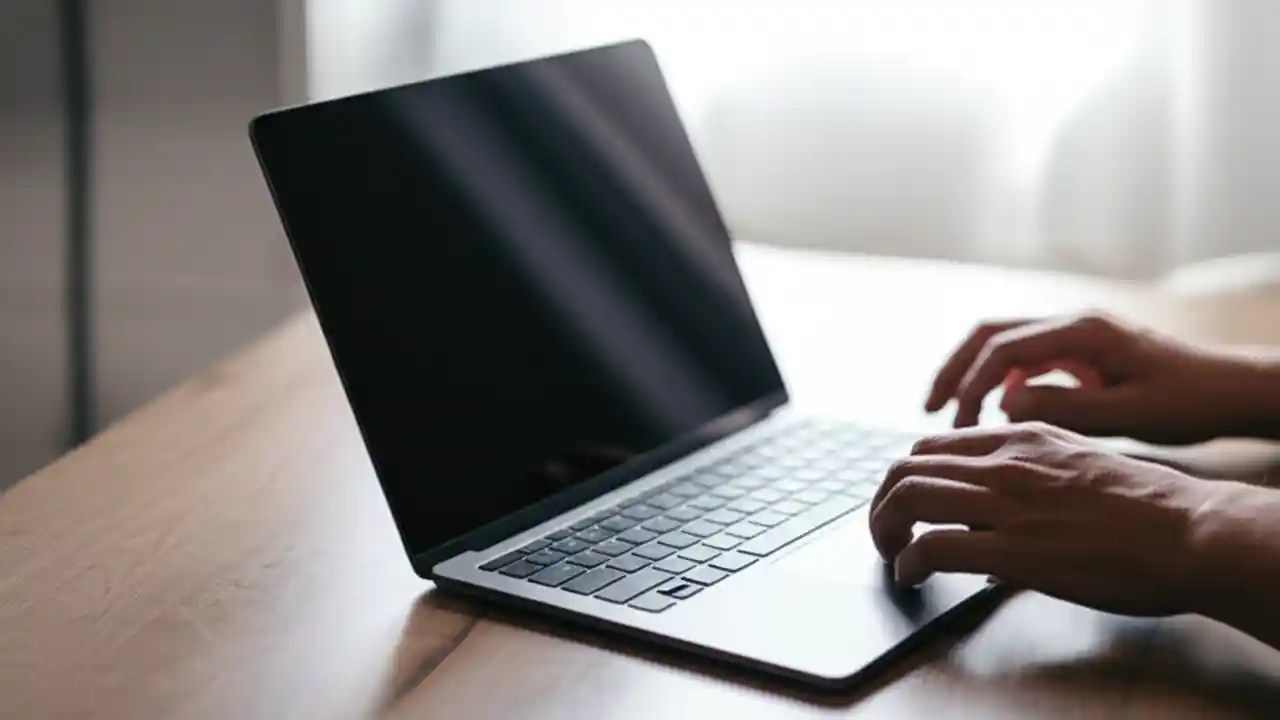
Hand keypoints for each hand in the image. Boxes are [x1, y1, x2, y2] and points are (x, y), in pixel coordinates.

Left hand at [868, 422, 1225, 615]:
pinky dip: (906, 563)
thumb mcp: (1078, 464)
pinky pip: (931, 547)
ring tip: (892, 556)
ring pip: (906, 498)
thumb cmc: (1147, 509)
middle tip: (885, 534)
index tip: (907, 506)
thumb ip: (1030, 477)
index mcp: (1022, 439)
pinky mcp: (1012, 548)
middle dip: (882, 503)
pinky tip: (912, 577)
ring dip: (884, 531)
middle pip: (905, 468)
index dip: (908, 477)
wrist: (1190, 532)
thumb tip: (994, 514)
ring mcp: (1006, 503)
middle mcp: (1004, 462)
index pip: (933, 447)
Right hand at [924, 312, 1279, 443]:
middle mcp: (1072, 324)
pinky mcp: (1080, 354)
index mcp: (1082, 331)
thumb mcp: (1128, 414)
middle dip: (955, 370)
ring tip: (952, 416)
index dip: (970, 383)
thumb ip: (1064, 407)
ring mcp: (1075, 336)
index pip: (1003, 347)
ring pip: (1004, 346)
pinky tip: (996, 417)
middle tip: (930, 410)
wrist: (1232, 391)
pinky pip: (1025, 361)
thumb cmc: (1189, 403)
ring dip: (973, 376)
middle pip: (991, 334)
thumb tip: (1005, 403)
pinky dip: (1000, 384)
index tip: (955, 422)